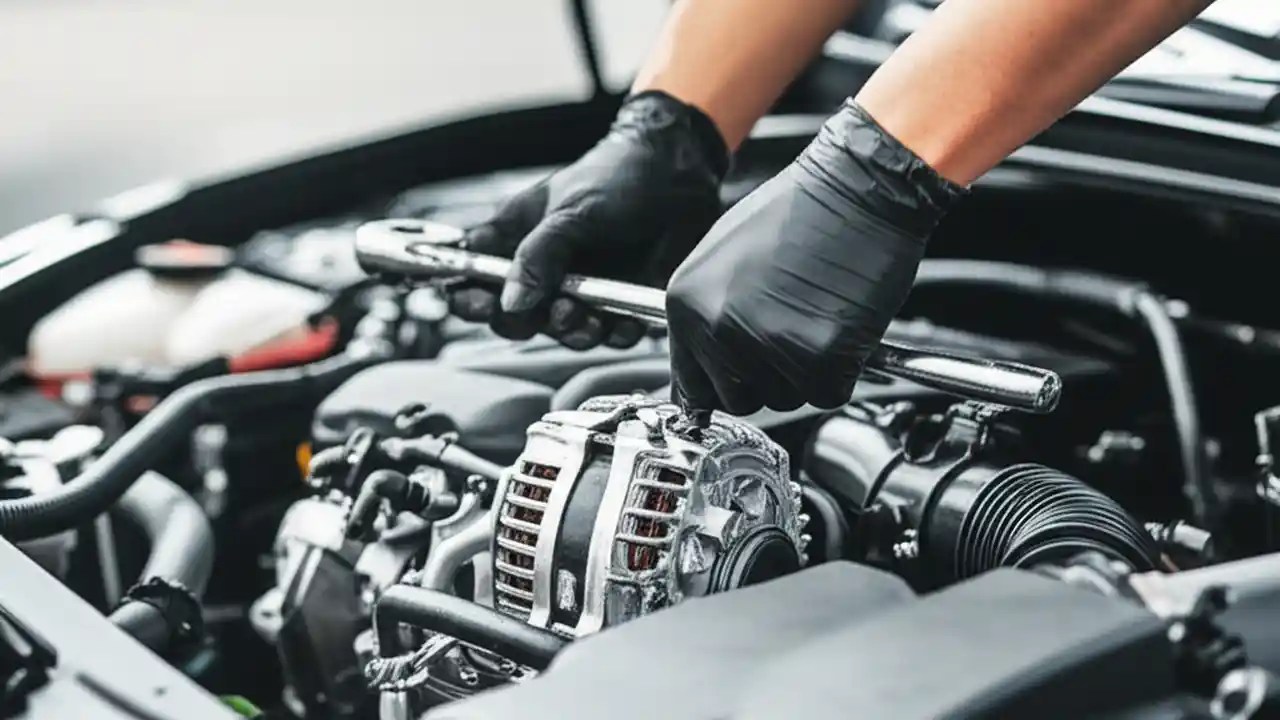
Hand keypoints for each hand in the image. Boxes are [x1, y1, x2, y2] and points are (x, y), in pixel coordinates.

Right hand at [448, 91, 727, 349]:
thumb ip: (537, 257)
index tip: (481, 304)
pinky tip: (623, 319)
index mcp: (519, 235)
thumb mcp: (572, 212)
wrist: (681, 174)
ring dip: (574, 331)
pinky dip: (616, 333)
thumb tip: (511, 302)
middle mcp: (545, 266)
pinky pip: (609, 333)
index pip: (475, 273)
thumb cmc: (619, 176)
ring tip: (590, 315)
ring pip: (561, 330)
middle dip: (530, 322)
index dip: (470, 295)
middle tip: (553, 311)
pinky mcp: (618, 301)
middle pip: (515, 315)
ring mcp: (581, 286)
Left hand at [666, 100, 966, 414]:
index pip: (693, 386)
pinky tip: (840, 326)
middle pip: (740, 399)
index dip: (726, 381)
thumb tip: (702, 367)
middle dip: (768, 377)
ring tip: (816, 315)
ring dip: (806, 372)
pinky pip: (828, 393)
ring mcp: (769, 346)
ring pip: (786, 399)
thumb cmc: (799, 211)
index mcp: (686, 306)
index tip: (743, 377)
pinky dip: (842, 371)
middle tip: (792, 330)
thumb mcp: (722, 259)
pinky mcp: (822, 358)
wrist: (859, 186)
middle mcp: (719, 330)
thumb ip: (707, 314)